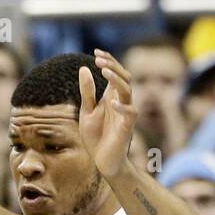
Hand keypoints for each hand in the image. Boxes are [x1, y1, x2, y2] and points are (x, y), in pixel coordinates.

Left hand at [79, 49, 137, 181]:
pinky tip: (110, 101)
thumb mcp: (87, 111)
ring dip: (116, 79)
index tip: (96, 52)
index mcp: (111, 97)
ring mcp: (125, 114)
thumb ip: (87, 92)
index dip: (108, 61)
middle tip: (98, 59)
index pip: (115, 73)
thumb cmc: (96, 137)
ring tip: (103, 70)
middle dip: (113, 66)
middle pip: (124, 77)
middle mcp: (121, 102)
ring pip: (127, 91)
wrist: (102, 161)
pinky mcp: (127, 128)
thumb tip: (84, 68)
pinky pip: (130, 114)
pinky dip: (122, 107)